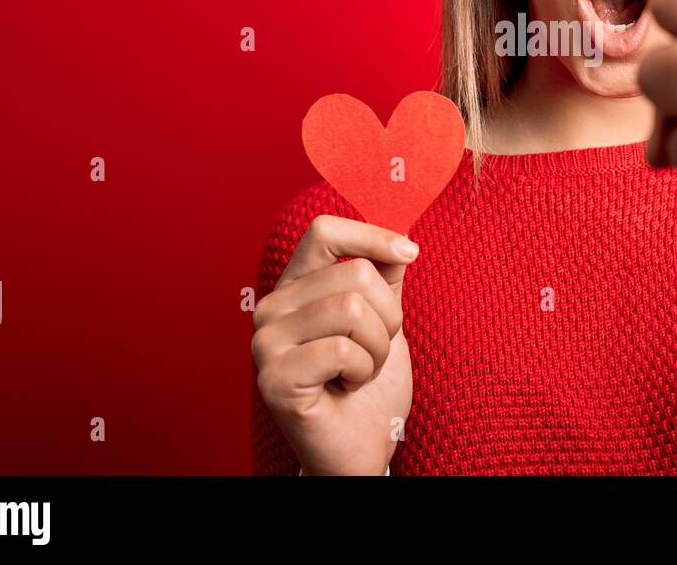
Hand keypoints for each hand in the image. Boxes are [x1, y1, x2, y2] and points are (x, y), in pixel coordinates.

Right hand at [252, 215, 415, 474]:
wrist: (363, 445)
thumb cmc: (370, 383)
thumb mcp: (384, 318)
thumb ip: (383, 277)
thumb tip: (399, 242)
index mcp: (294, 288)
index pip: (324, 231)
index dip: (372, 235)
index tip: (410, 254)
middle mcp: (271, 309)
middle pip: (354, 273)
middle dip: (388, 316)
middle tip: (374, 350)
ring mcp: (266, 344)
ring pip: (352, 308)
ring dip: (377, 347)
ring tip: (361, 370)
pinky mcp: (274, 378)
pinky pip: (343, 349)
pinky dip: (362, 371)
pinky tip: (347, 387)